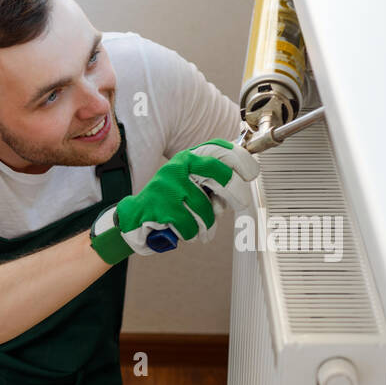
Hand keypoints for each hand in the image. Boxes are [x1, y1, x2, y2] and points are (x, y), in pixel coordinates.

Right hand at [89, 138, 259, 263]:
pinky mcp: (160, 207)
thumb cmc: (168, 203)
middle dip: (235, 192)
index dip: (239, 159)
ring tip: (200, 228)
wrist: (133, 220)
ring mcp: (168, 187)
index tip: (252, 172)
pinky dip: (190, 234)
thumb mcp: (190, 185)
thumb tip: (241, 185)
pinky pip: (190, 225)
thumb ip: (212, 182)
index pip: (218, 150)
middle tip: (242, 204)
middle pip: (218, 175)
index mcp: (187, 158)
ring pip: (205, 209)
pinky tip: (183, 232)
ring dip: (207, 225)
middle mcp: (177, 168)